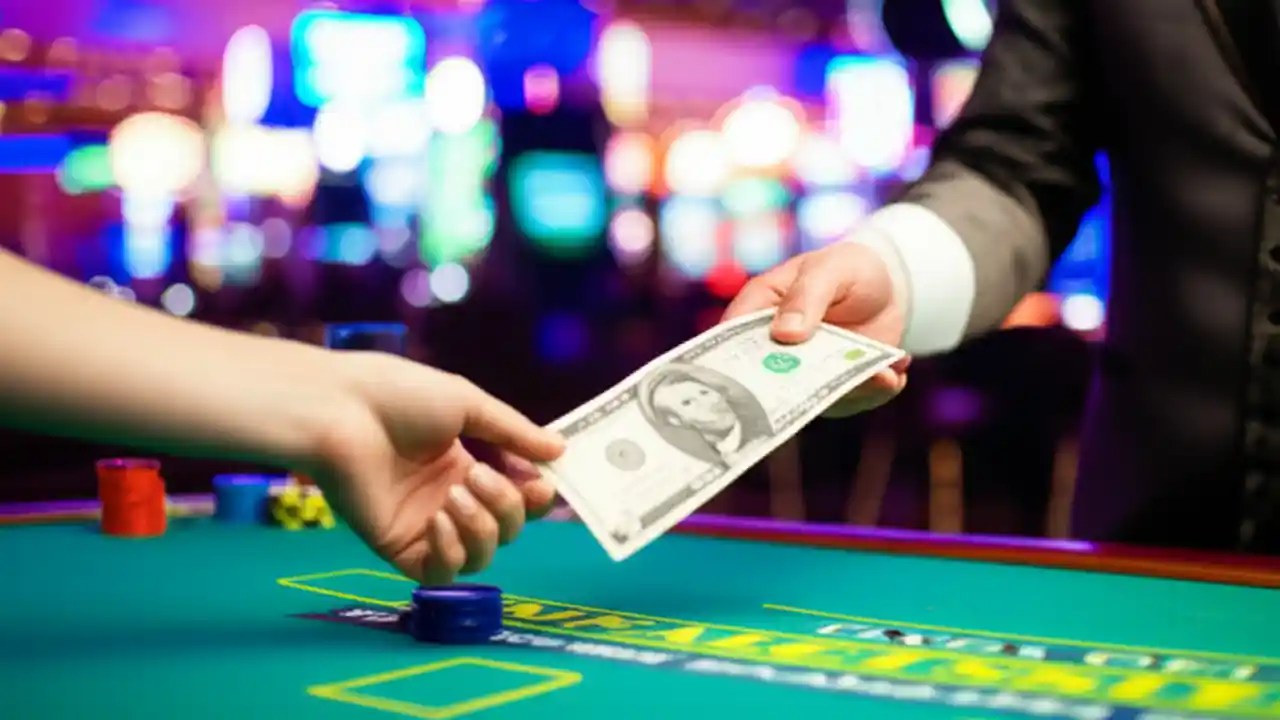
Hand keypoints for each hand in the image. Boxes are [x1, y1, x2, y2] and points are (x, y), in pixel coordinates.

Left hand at [301, 351, 564, 584]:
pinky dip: (451, 550)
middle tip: (479, 476)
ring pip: (482, 555)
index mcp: (465, 462)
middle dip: (508, 505)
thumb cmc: (399, 395)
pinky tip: (439, 519)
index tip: (543, 484)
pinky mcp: (398, 546)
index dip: (536, 496)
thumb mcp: (468, 403)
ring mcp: (425, 524)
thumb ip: (515, 432)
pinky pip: (442, 571)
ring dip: (482, 527)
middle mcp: (448, 496)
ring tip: (455, 493)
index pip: (518, 494)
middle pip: (507, 527)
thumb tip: (560, 451)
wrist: (340, 410)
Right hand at [723, 241, 910, 416]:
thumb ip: (807, 297)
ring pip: (817, 398)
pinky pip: (851, 401)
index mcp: (757, 311)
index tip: (758, 380)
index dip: (734, 365)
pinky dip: (877, 388)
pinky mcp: (834, 389)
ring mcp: (804, 374)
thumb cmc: (848, 269)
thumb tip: (784, 334)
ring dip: (857, 388)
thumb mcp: (830, 269)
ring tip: (889, 367)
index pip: (732, 343)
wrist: (887, 287)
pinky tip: (896, 367)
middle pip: (772, 382)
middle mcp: (774, 350)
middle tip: (848, 379)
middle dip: (810, 388)